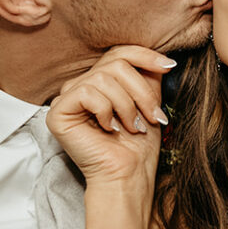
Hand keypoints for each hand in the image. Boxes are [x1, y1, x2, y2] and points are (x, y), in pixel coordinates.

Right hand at [47, 46, 176, 183]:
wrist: (128, 175)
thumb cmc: (138, 145)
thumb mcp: (148, 102)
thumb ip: (148, 76)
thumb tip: (160, 58)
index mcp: (99, 82)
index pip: (118, 53)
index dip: (145, 56)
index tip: (170, 67)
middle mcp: (80, 86)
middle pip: (114, 64)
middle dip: (140, 91)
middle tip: (153, 117)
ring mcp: (67, 98)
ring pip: (102, 77)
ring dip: (126, 105)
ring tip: (133, 128)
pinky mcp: (58, 112)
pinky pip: (87, 92)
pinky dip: (105, 111)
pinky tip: (110, 129)